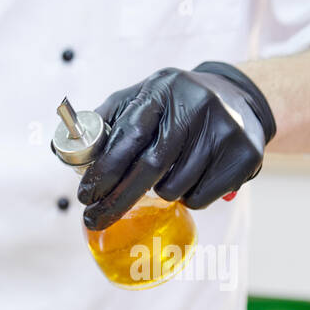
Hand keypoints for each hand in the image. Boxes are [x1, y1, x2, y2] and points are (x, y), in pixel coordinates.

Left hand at [78, 62, 275, 229]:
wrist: (239, 98)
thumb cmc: (175, 106)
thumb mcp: (141, 98)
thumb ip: (106, 121)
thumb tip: (65, 149)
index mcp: (163, 89)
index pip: (128, 137)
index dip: (104, 172)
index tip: (84, 197)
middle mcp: (197, 105)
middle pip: (150, 168)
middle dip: (117, 200)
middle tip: (94, 219)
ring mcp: (224, 129)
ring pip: (173, 188)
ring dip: (159, 194)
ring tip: (165, 177)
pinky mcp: (245, 153)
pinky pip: (200, 198)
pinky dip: (187, 199)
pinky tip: (192, 178)